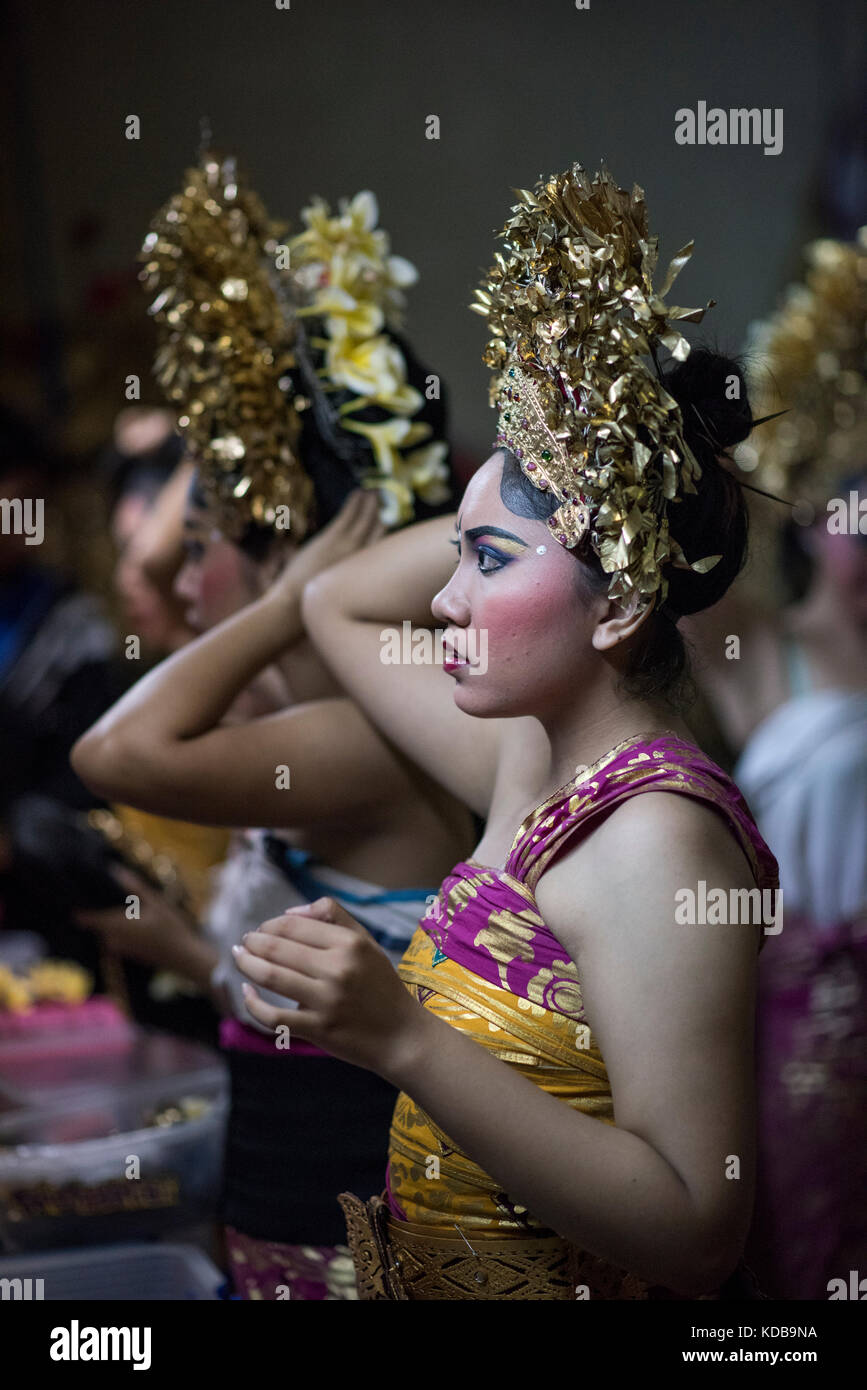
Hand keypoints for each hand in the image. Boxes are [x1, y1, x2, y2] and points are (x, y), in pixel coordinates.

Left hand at [75, 867, 214, 985]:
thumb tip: (115, 870)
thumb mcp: (157, 903)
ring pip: (103, 931)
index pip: (87, 918)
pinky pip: (112, 937)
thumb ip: (135, 888)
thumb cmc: (172, 928)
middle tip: (88, 892)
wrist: (183, 958)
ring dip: (103, 920)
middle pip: (94, 923)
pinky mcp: (126, 952)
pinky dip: (113, 928)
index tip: (70, 896)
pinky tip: (125, 917)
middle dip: (91, 910)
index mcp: (118, 925)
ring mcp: (120, 947)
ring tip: (106, 901)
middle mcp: (114, 938)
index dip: (77, 909)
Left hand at [232, 896, 428, 1082]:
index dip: (269, 925)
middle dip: (252, 942)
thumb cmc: (381, 985)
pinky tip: (247, 993)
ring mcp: (326, 1001)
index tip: (261, 930)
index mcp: (349, 944)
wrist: (401, 1035)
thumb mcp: (366, 943)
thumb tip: (289, 912)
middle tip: (244, 942)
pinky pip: (274, 1016)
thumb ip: (333, 917)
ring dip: (246, 964)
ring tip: (238, 958)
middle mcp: (337, 969)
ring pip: (270, 977)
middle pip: (277, 948)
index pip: (293, 926)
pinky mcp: (318, 1029)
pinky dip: (253, 1004)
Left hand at [269, 489, 384, 605]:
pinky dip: (356, 502)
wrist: (297, 603)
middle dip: (383, 512)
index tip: (389, 518)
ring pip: (366, 519)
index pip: (383, 546)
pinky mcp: (333, 538)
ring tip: (375, 491)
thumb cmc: (315, 600)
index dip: (386, 529)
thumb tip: (347, 573)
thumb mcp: (337, 590)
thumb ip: (347, 578)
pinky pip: (349, 515)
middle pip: (379, 529)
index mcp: (365, 572)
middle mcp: (363, 558)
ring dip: (371, 502)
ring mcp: (348, 546)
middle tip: (386, 497)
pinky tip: (359, 492)